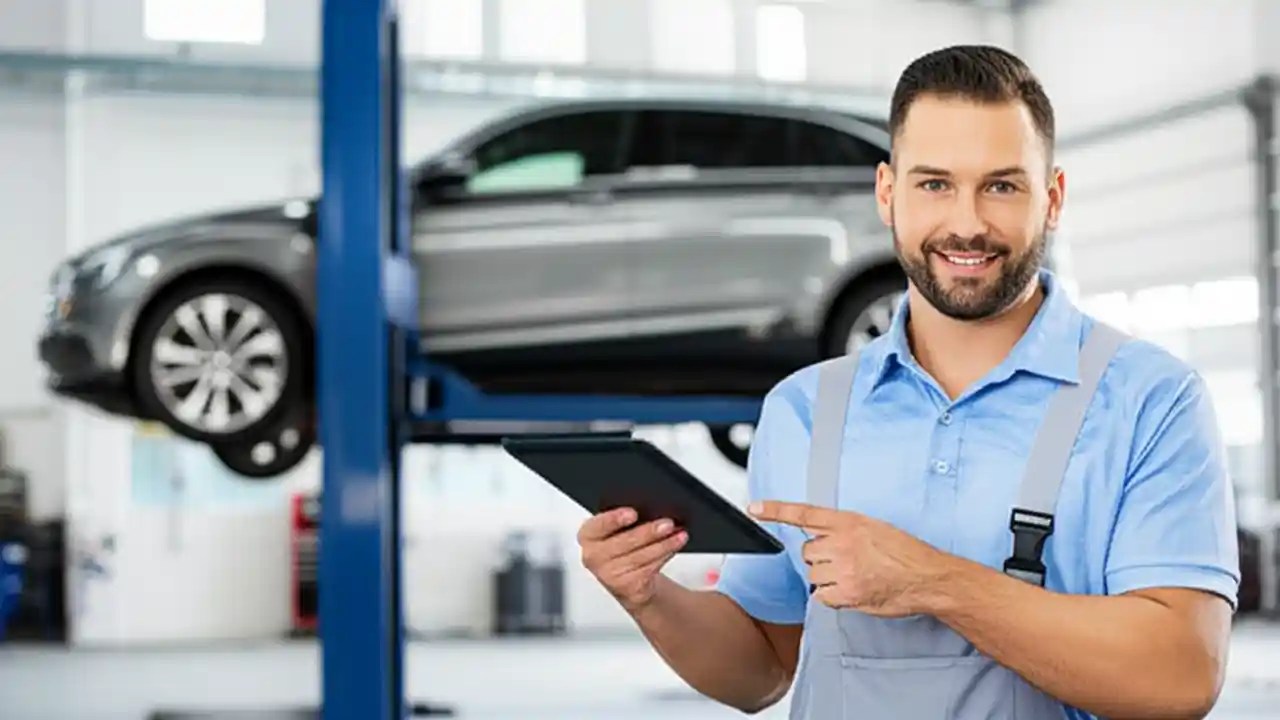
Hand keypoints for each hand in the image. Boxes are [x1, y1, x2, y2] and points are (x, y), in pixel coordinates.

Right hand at [577, 507, 688, 613]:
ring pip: (641, 557)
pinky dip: (665, 556)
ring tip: (679, 535)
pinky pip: (649, 569)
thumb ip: (625, 519)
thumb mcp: (618, 529)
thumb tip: (651, 509)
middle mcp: (593, 556)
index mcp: (588, 535)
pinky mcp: (626, 588)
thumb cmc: (624, 546)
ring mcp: (609, 575)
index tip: (633, 513)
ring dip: (663, 545)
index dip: (614, 519)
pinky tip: (674, 547)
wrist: (628, 579)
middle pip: (624, 542)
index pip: (597, 525)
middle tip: (668, 523)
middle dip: (649, 532)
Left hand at [749, 501, 950, 617]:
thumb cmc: (906, 554)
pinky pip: (822, 596)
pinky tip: (853, 592)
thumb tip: (825, 540)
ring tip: (855, 576)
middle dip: (822, 558)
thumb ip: (846, 531)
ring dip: (828, 578)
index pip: (804, 513)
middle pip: (807, 551)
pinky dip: (834, 597)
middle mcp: (842, 542)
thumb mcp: (874, 528)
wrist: (927, 577)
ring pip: (813, 574)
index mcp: (849, 521)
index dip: (776, 510)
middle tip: (848, 563)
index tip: (754, 508)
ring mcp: (843, 568)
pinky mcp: (846, 592)